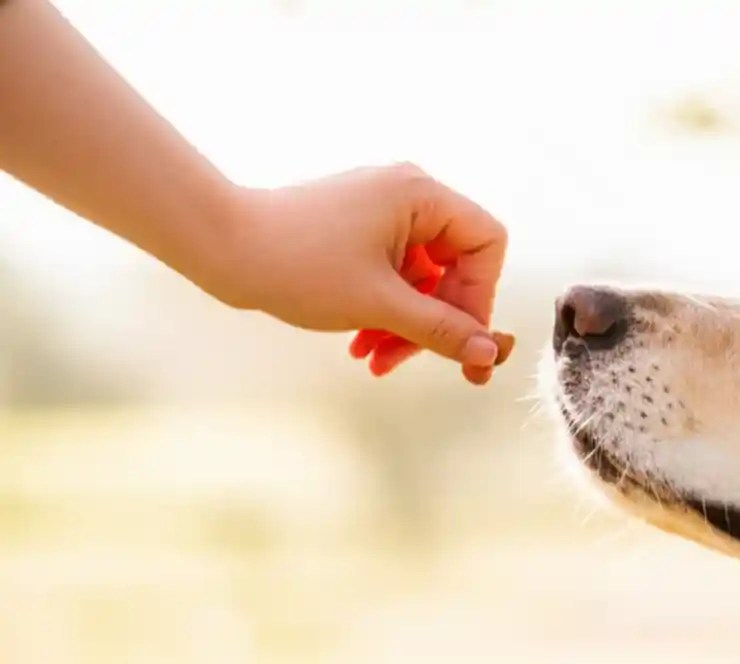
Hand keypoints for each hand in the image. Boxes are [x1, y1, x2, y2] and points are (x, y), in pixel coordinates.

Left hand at [204, 163, 508, 383]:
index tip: (463, 339)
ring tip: (378, 361)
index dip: (481, 295)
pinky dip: (384, 313)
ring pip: (421, 280)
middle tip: (427, 362)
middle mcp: (407, 196)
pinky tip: (362, 348)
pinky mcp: (358, 233)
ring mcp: (381, 213)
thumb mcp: (379, 304)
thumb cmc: (297, 264)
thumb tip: (490, 354)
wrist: (220, 247)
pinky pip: (392, 278)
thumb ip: (441, 330)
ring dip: (407, 326)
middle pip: (454, 267)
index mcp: (421, 196)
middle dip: (437, 321)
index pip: (486, 243)